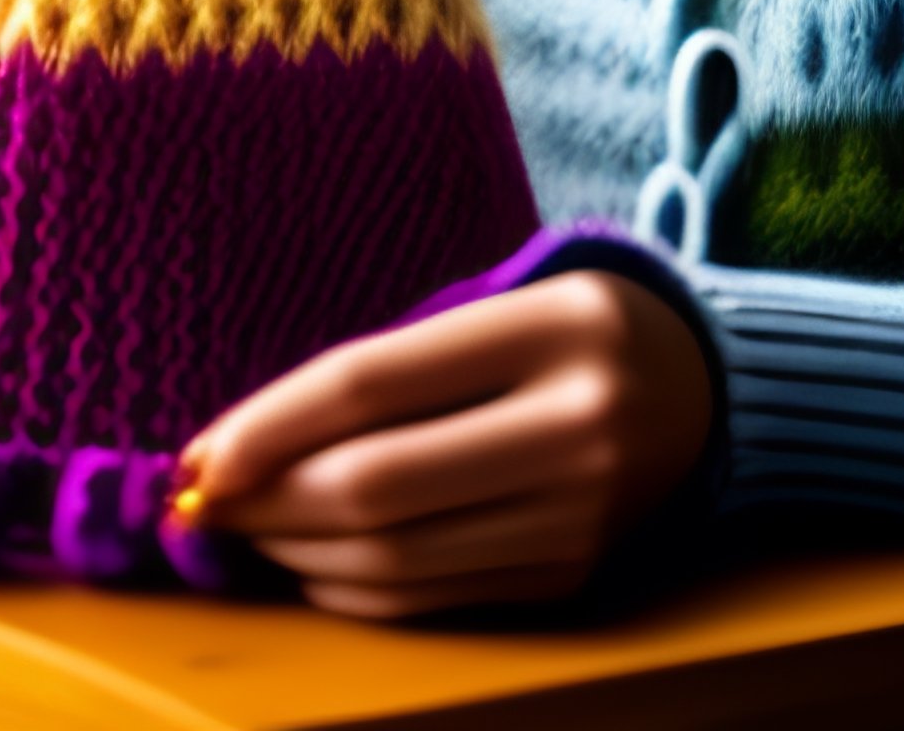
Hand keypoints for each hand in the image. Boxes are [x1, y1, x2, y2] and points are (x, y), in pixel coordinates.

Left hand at [178, 272, 714, 617]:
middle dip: (265, 499)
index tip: (193, 453)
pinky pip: (430, 598)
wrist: (710, 391)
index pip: (372, 383)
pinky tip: (314, 558)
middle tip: (204, 495)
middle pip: (374, 486)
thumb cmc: (573, 330)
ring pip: (393, 558)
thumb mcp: (505, 304)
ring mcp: (579, 516)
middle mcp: (575, 426)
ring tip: (249, 522)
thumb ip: (393, 366)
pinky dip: (351, 586)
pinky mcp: (572, 577)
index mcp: (553, 330)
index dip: (267, 424)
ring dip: (294, 551)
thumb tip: (244, 442)